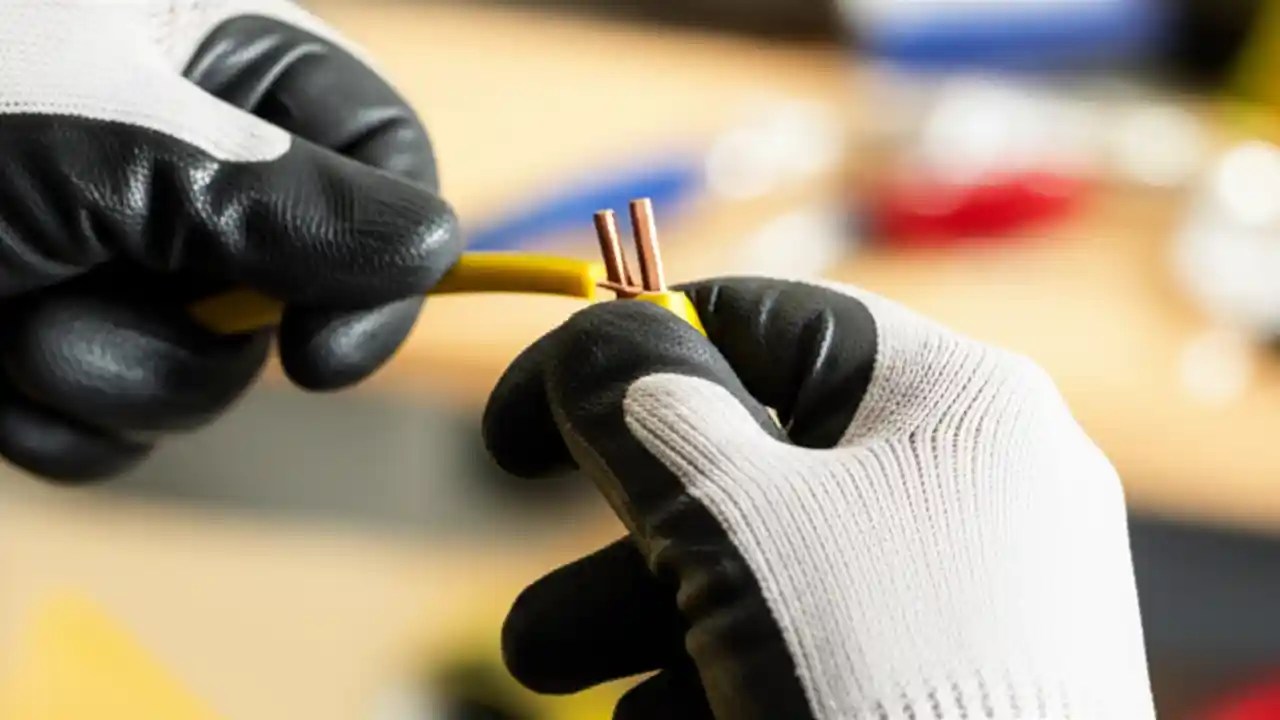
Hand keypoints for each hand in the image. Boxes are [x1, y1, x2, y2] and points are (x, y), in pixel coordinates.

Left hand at [0, 1, 460, 480]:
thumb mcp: (116, 144)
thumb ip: (294, 202)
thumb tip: (438, 247)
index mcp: (221, 62)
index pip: (381, 156)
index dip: (382, 263)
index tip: (324, 358)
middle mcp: (185, 156)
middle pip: (293, 288)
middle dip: (194, 335)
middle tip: (81, 293)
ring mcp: (118, 250)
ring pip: (203, 374)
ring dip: (109, 377)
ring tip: (3, 317)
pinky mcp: (54, 329)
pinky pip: (116, 424)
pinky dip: (54, 421)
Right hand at [485, 279, 1154, 719]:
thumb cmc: (875, 679)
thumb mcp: (737, 522)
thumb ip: (647, 408)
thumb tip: (596, 342)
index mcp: (952, 401)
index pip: (763, 323)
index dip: (623, 352)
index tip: (519, 422)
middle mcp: (965, 481)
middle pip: (748, 458)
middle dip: (617, 531)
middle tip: (540, 583)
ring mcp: (958, 587)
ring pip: (761, 562)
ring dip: (637, 612)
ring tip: (555, 664)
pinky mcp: (935, 674)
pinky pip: (805, 638)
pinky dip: (718, 670)